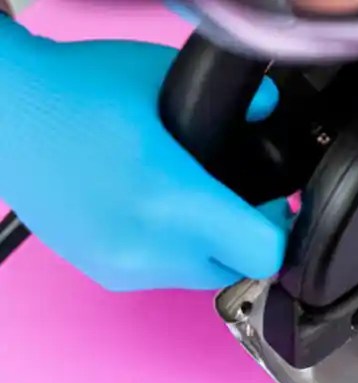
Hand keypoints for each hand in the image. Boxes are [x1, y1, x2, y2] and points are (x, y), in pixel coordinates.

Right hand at [0, 21, 285, 290]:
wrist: (2, 113)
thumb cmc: (71, 91)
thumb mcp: (164, 79)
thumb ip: (236, 103)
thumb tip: (271, 111)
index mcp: (170, 204)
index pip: (265, 252)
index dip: (279, 225)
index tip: (271, 199)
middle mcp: (146, 250)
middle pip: (238, 269)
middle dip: (246, 235)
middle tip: (236, 196)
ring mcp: (121, 268)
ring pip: (202, 277)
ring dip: (211, 245)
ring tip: (192, 198)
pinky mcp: (103, 272)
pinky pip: (163, 275)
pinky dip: (173, 250)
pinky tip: (157, 209)